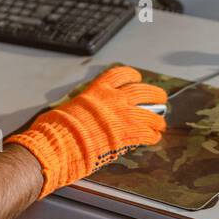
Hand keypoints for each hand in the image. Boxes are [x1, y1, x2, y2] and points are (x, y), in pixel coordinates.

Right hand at [5, 65, 167, 198]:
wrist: (60, 143)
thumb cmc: (58, 129)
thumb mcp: (69, 107)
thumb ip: (81, 107)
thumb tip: (79, 111)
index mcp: (97, 90)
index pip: (120, 75)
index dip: (131, 75)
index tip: (136, 78)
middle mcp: (113, 99)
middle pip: (143, 91)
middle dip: (154, 94)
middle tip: (160, 98)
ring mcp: (122, 116)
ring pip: (150, 113)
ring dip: (158, 119)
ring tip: (160, 123)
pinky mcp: (127, 134)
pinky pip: (147, 133)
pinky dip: (152, 136)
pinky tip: (154, 138)